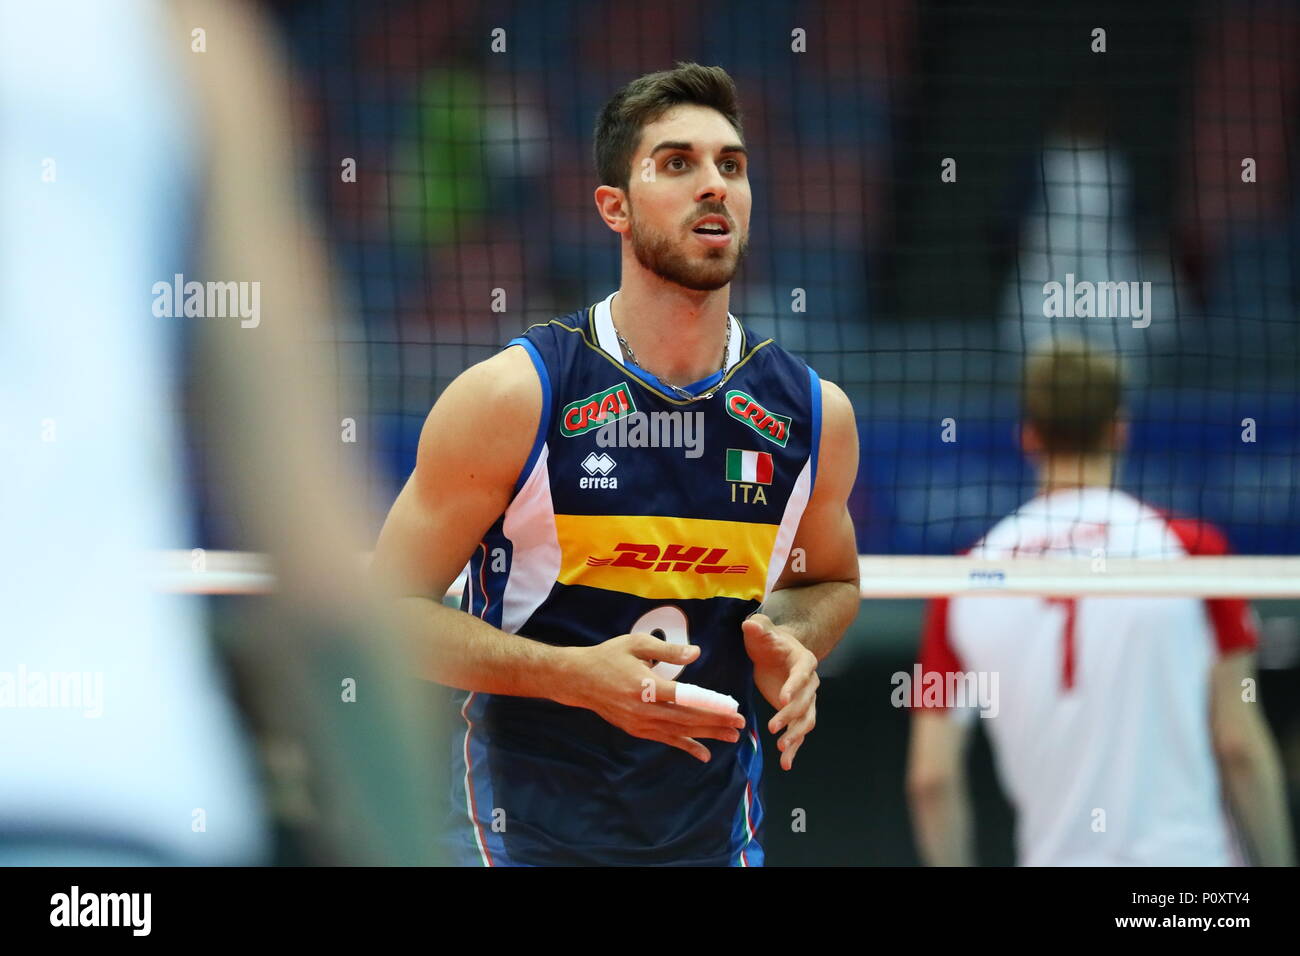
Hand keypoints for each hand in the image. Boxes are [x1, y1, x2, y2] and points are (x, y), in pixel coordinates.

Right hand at [555, 633, 747, 762]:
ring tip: (731, 737)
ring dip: (706, 735)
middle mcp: (643, 708)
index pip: (685, 697)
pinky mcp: (636, 730)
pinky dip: (686, 746)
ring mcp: (639, 723)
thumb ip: (668, 650)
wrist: (579, 679)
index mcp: (645, 685)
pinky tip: (704, 753)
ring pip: (679, 731)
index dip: (710, 704)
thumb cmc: (610, 656)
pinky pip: (665, 739)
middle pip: (686, 718)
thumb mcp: (637, 644)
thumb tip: (696, 653)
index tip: (732, 707)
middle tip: (740, 724)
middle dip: (715, 722)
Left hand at [742, 613, 818, 769]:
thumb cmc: (767, 640)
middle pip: (805, 701)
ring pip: (806, 720)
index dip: (794, 687)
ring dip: (796, 734)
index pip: (802, 675)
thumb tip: (751, 625)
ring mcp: (805, 699)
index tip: (781, 699)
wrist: (775, 652)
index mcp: (803, 661)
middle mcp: (810, 682)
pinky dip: (794, 747)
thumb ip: (758, 627)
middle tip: (774, 726)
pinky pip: (799, 731)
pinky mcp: (796, 712)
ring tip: (782, 748)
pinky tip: (785, 762)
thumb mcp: (761, 631)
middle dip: (790, 715)